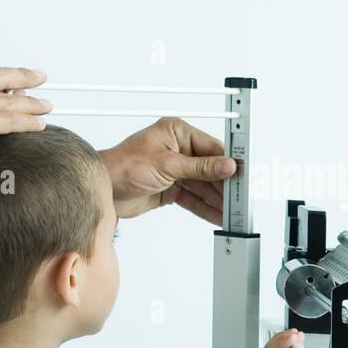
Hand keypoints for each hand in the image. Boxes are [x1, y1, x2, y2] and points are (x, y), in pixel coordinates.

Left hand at [99, 116, 236, 221]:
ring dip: (217, 199)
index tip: (243, 174)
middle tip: (240, 198)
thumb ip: (199, 168)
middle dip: (224, 184)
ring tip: (232, 212)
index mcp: (176, 132)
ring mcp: (174, 169)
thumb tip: (226, 165)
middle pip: (209, 168)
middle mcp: (177, 149)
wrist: (103, 189)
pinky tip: (217, 215)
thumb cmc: (124, 165)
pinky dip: (204, 207)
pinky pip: (192, 198)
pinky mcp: (170, 188)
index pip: (211, 147)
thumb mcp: (167, 165)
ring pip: (202, 185)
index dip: (228, 162)